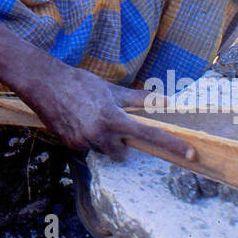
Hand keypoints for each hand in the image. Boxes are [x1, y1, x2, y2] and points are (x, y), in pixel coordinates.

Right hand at [27, 66, 194, 162]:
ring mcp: (84, 143)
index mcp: (114, 118)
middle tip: (109, 122)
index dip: (172, 145)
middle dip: (119, 142)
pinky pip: (87, 149)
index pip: (150, 134)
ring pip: (104, 151)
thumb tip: (162, 100)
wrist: (45, 83)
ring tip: (88, 118)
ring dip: (102, 140)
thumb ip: (137, 98)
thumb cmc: (79, 83)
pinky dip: (86, 140)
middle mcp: (100, 135)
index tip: (192, 155)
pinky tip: (77, 122)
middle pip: (122, 152)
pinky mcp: (71, 146)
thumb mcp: (110, 89)